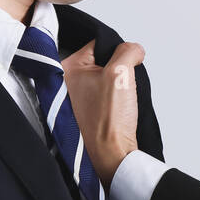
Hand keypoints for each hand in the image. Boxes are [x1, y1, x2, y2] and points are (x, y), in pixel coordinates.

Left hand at [61, 39, 143, 186]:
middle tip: (122, 84)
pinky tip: (121, 109)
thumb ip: (128, 51)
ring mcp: (76, 100)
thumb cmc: (108, 121)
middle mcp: (65, 83)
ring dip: (119, 85)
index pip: (97, 44)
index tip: (125, 64)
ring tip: (121, 100)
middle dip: (118, 69)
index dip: (117, 51)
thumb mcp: (120, 73)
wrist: (112, 156)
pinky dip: (117, 99)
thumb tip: (135, 50)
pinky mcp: (87, 113)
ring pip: (106, 78)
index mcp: (66, 69)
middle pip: (102, 60)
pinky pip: (106, 95)